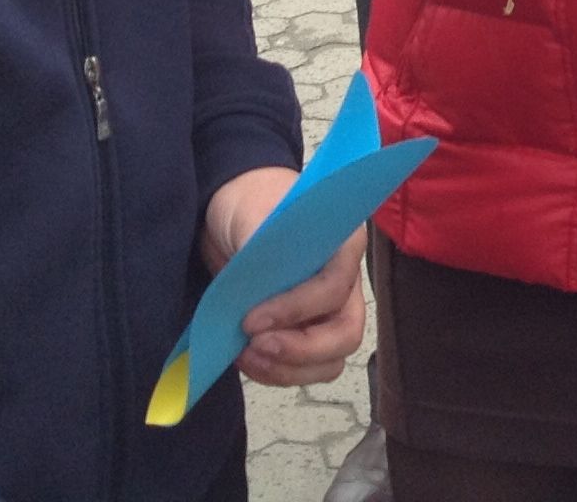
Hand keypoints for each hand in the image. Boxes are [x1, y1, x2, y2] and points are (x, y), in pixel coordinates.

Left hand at [202, 168, 366, 388]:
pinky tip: (246, 357)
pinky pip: (306, 368)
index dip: (296, 309)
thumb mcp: (255, 215)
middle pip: (346, 334)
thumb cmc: (251, 204)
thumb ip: (266, 249)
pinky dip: (277, 371)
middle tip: (256, 346)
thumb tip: (265, 291)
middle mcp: (345, 283)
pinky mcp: (304, 331)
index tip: (251, 320)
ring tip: (246, 355)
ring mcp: (326, 312)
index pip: (335, 288)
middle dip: (302, 351)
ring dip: (288, 369)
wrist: (230, 211)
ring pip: (330, 360)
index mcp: (343, 244)